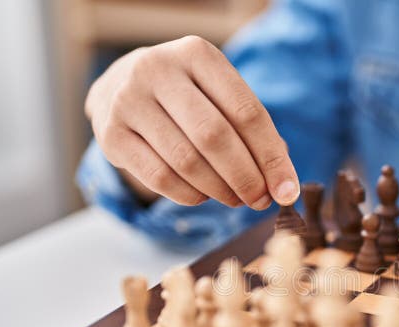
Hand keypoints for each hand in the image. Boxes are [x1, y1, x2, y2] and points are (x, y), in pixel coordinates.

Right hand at [85, 36, 298, 208]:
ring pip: (187, 161)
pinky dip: (190, 196)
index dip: (271, 158)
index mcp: (197, 54)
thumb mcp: (221, 97)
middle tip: (260, 200)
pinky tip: (204, 196)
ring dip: (220, 190)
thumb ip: (256, 133)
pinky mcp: (111, 134)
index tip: (287, 191)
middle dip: (246, 178)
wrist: (120, 87)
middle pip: (215, 137)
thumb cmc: (189, 98)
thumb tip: (284, 185)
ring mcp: (128, 100)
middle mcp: (158, 69)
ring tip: (236, 199)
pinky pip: (160, 178)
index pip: (246, 113)